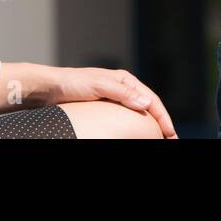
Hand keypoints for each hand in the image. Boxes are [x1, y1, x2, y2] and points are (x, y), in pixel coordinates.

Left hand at [43, 66, 176, 137]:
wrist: (50, 87)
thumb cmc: (73, 83)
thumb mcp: (99, 85)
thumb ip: (123, 93)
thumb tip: (145, 104)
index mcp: (125, 79)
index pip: (151, 100)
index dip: (163, 117)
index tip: (170, 134)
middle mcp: (122, 87)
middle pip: (148, 107)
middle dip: (161, 123)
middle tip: (171, 140)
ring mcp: (114, 97)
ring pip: (138, 113)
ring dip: (150, 125)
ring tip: (158, 139)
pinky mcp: (105, 107)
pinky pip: (126, 117)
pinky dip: (136, 126)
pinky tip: (137, 135)